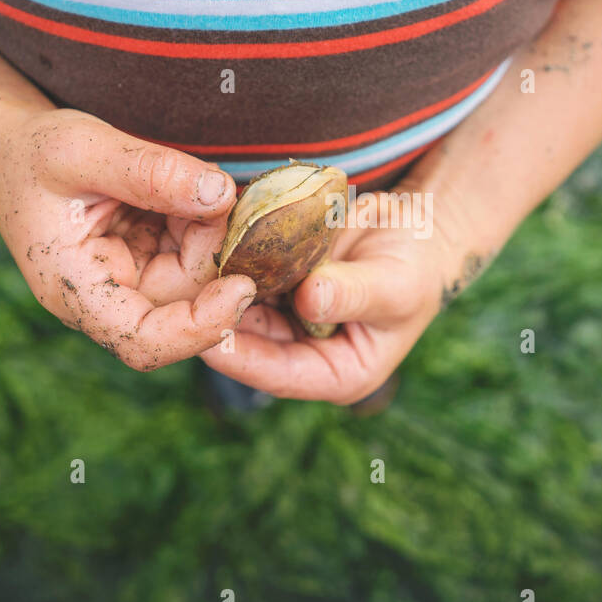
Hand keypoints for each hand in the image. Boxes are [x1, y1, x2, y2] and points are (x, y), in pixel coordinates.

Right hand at [0, 107, 256, 369]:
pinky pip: (191, 250)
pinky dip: (201, 219)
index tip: (244, 287)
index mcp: (75, 292)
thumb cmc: (31, 151)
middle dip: (211, 247)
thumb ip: (149, 172)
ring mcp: (129, 280)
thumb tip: (220, 194)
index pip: (145, 343)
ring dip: (209, 229)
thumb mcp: (81, 149)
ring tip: (192, 179)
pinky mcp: (147, 258)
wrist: (10, 144)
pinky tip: (189, 186)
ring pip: (197, 274)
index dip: (200, 328)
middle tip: (218, 190)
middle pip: (185, 302)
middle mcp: (106, 298)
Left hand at [201, 185, 484, 403]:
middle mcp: (303, 352)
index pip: (280, 374)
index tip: (209, 338)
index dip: (242, 359)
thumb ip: (354, 293)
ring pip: (240, 308)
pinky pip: (244, 275)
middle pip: (251, 343)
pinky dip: (228, 260)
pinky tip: (205, 242)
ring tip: (186, 268)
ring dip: (216, 288)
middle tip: (184, 297)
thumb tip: (310, 299)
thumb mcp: (394, 283)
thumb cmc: (416, 265)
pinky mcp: (274, 284)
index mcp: (337, 373)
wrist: (415, 227)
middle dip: (219, 319)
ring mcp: (285, 317)